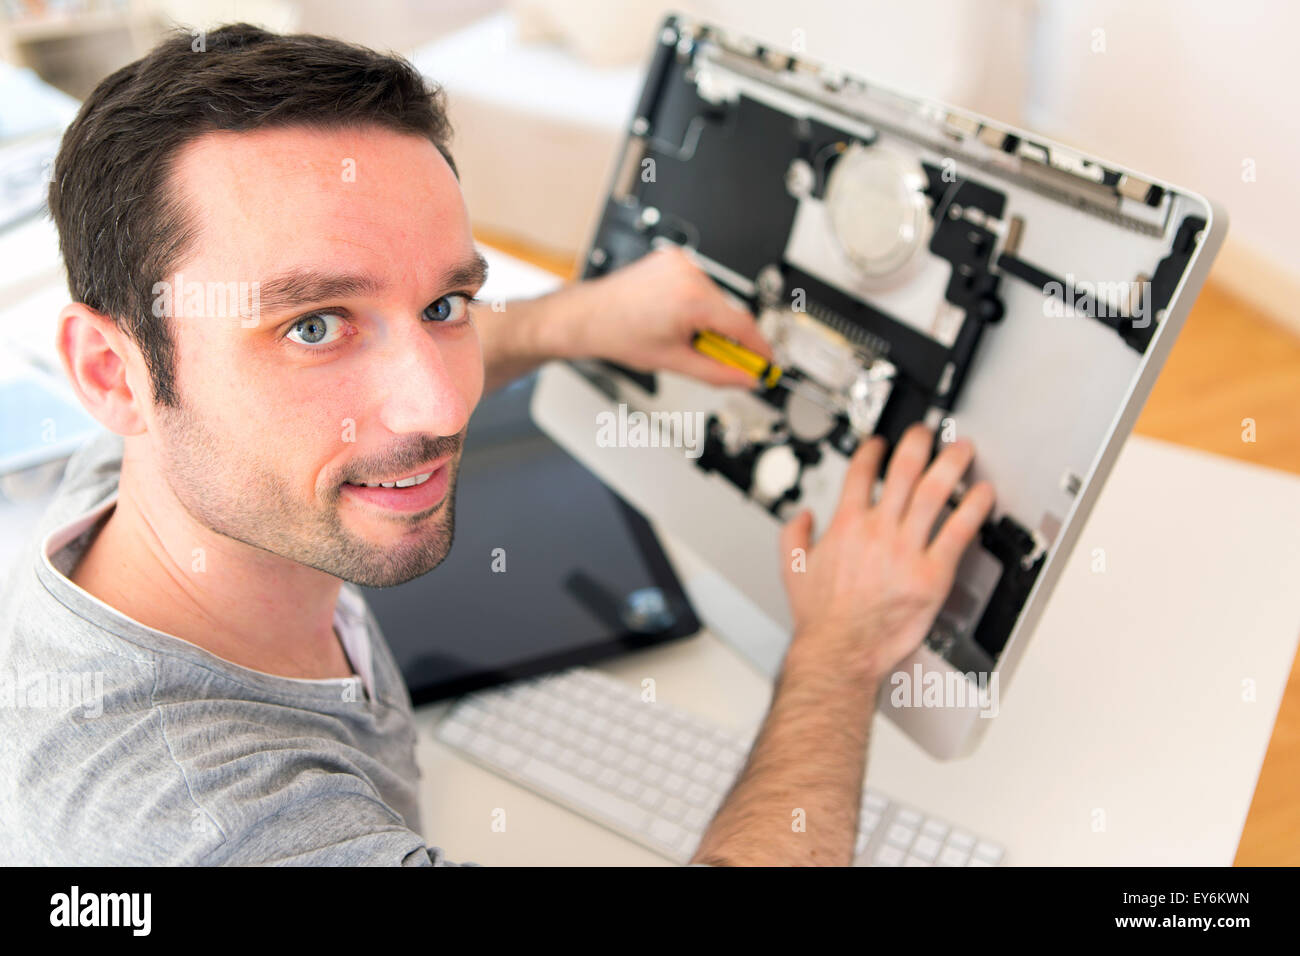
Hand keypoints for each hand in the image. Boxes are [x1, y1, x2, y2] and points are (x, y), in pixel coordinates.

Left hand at [576, 245, 772, 387]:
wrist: (588, 316)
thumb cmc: (617, 333)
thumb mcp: (673, 362)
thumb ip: (717, 373)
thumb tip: (745, 378)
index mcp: (691, 300)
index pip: (743, 326)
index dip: (758, 348)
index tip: (765, 362)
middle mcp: (688, 274)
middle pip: (731, 312)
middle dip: (728, 338)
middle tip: (715, 358)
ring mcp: (681, 263)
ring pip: (717, 299)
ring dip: (711, 320)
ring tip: (683, 336)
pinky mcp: (674, 258)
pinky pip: (700, 285)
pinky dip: (697, 304)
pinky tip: (675, 317)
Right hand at [779, 424, 995, 684]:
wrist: (841, 650)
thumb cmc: (821, 618)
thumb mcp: (792, 568)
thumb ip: (793, 534)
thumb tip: (802, 516)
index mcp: (845, 525)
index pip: (862, 472)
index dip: (873, 450)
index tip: (881, 443)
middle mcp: (878, 530)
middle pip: (903, 470)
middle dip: (918, 443)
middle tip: (927, 433)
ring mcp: (906, 550)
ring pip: (934, 492)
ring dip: (951, 464)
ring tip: (963, 450)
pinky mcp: (932, 573)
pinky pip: (959, 532)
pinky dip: (973, 508)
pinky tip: (982, 495)